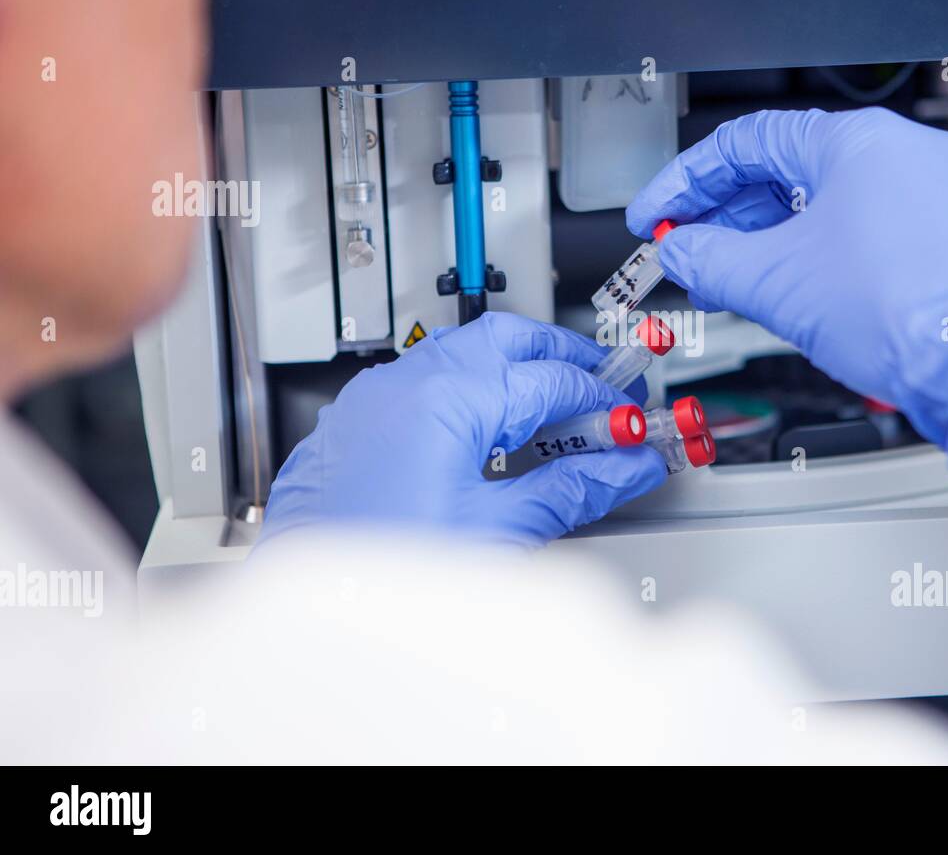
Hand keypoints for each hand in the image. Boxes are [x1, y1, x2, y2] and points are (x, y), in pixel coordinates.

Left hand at [262, 313, 665, 547]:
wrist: (311, 614)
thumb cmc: (383, 582)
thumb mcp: (501, 532)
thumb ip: (575, 488)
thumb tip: (626, 466)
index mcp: (445, 399)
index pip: (550, 379)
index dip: (602, 399)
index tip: (631, 421)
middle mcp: (401, 384)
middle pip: (503, 338)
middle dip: (559, 356)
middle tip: (603, 386)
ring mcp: (370, 402)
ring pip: (457, 353)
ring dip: (511, 371)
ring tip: (552, 415)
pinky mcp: (352, 427)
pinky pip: (419, 383)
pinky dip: (467, 393)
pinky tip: (488, 436)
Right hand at [627, 108, 947, 484]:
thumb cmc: (909, 311)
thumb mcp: (778, 284)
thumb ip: (712, 260)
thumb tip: (681, 252)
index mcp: (860, 142)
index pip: (747, 144)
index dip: (685, 182)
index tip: (656, 215)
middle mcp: (906, 155)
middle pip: (790, 172)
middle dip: (727, 215)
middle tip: (686, 250)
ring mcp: (939, 195)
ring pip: (831, 205)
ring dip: (771, 240)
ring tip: (732, 279)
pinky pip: (869, 233)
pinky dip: (821, 255)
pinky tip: (796, 291)